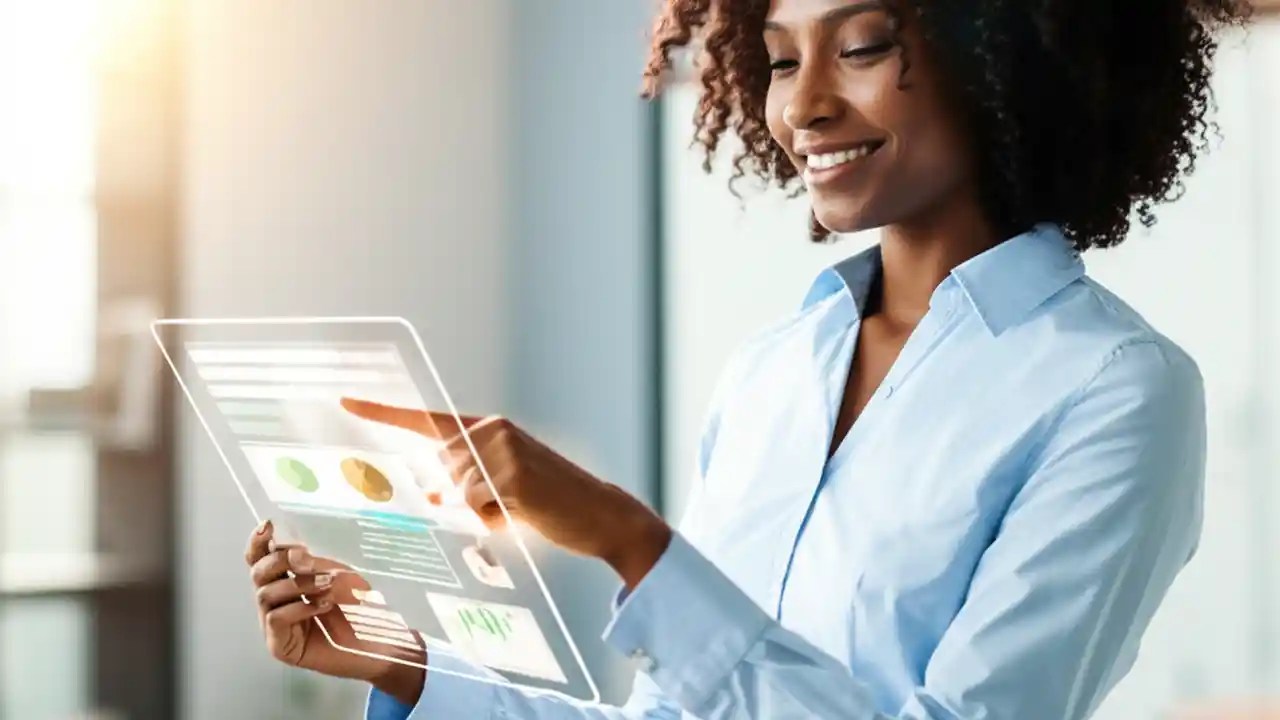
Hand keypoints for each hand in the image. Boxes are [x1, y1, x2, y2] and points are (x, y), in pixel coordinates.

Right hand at [244, 521, 424, 704]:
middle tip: (307, 560)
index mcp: (286, 580)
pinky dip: (299, 607)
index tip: (268, 526)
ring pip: (265, 594)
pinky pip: (275, 619)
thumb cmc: (359, 605)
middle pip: (257, 573)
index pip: (260, 559)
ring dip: (297, 584)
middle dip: (280, 560)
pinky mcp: (280, 646)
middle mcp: (274, 601)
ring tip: (327, 585)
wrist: (378, 640)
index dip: (258, 543)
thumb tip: (288, 551)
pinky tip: (324, 605)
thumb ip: (311, 563)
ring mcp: (274, 625)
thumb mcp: (338, 574)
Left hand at [341, 398, 672, 586]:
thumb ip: (465, 484)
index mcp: (489, 427)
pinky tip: (523, 515)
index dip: (383, 413)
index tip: (346, 401)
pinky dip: (495, 521)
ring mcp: (501, 452)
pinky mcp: (511, 477)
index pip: (426, 421)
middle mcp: (492, 431)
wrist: (600, 513)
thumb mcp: (502, 489)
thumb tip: (432, 494)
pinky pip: (476, 509)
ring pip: (457, 495)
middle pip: (441, 474)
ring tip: (520, 508)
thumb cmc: (551, 502)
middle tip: (507, 504)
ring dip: (482, 513)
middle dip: (464, 500)